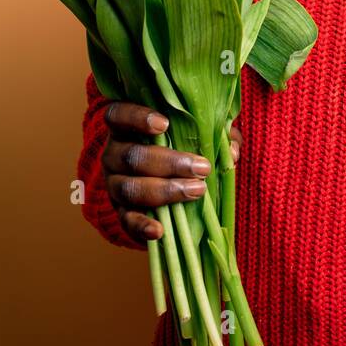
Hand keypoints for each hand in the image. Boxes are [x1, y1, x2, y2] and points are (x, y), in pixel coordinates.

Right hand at [101, 101, 242, 244]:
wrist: (160, 184)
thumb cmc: (180, 148)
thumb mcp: (197, 134)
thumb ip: (214, 135)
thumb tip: (231, 150)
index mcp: (125, 128)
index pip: (118, 115)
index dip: (137, 118)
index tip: (164, 124)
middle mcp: (113, 155)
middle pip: (131, 156)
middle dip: (169, 162)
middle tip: (202, 167)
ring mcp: (114, 184)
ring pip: (129, 187)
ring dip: (164, 190)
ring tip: (197, 191)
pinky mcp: (121, 212)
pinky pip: (126, 220)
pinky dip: (142, 226)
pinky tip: (159, 230)